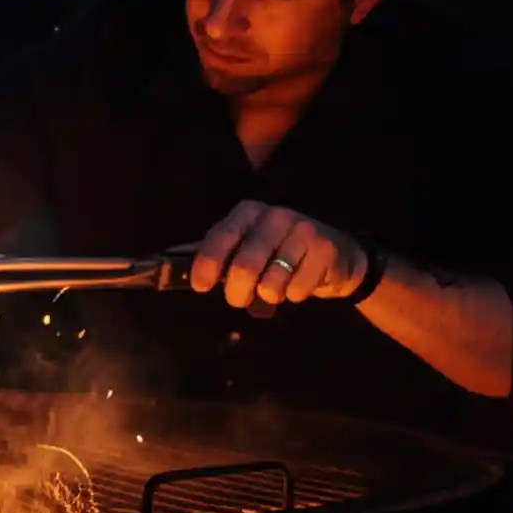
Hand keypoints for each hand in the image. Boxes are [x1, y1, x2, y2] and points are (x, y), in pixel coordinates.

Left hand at [190, 200, 368, 306]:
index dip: (207, 265)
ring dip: (268, 296)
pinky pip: (297, 290)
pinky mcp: (325, 250)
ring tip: (273, 289)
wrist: (336, 253)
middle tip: (238, 299)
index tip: (200, 287)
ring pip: (271, 284)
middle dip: (236, 293)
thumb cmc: (278, 251)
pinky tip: (299, 284)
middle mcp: (274, 215)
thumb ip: (217, 253)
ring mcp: (303, 230)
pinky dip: (293, 296)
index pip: (220, 238)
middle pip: (244, 267)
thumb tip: (176, 264)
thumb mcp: (246, 244)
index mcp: (247, 212)